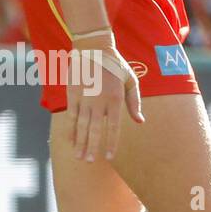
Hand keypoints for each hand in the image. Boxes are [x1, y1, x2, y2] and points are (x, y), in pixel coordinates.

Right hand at [66, 36, 143, 161]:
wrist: (93, 49)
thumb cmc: (116, 65)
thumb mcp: (130, 81)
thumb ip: (134, 102)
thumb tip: (140, 121)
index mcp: (115, 99)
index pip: (113, 127)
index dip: (111, 143)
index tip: (109, 157)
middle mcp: (99, 102)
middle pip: (95, 130)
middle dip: (92, 148)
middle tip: (89, 162)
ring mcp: (84, 100)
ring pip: (81, 127)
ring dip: (80, 143)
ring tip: (80, 157)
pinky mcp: (72, 96)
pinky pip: (71, 117)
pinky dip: (70, 130)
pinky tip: (70, 141)